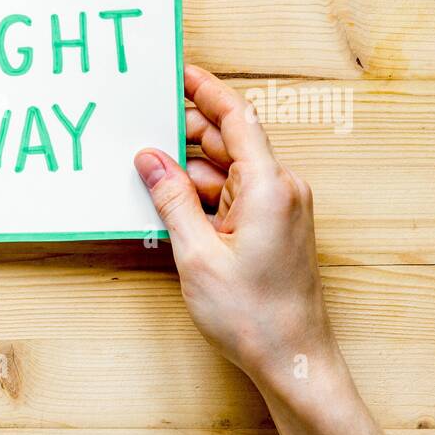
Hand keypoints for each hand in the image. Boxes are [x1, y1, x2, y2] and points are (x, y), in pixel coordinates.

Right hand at [134, 65, 336, 385]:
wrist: (292, 360)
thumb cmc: (252, 315)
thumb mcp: (197, 255)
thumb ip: (172, 200)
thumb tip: (149, 160)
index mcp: (270, 187)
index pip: (237, 118)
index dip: (206, 91)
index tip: (178, 73)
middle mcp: (281, 190)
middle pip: (229, 141)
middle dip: (186, 132)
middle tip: (141, 126)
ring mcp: (279, 209)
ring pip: (227, 170)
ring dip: (189, 169)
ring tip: (146, 170)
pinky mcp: (272, 228)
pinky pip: (232, 195)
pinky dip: (202, 194)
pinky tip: (170, 201)